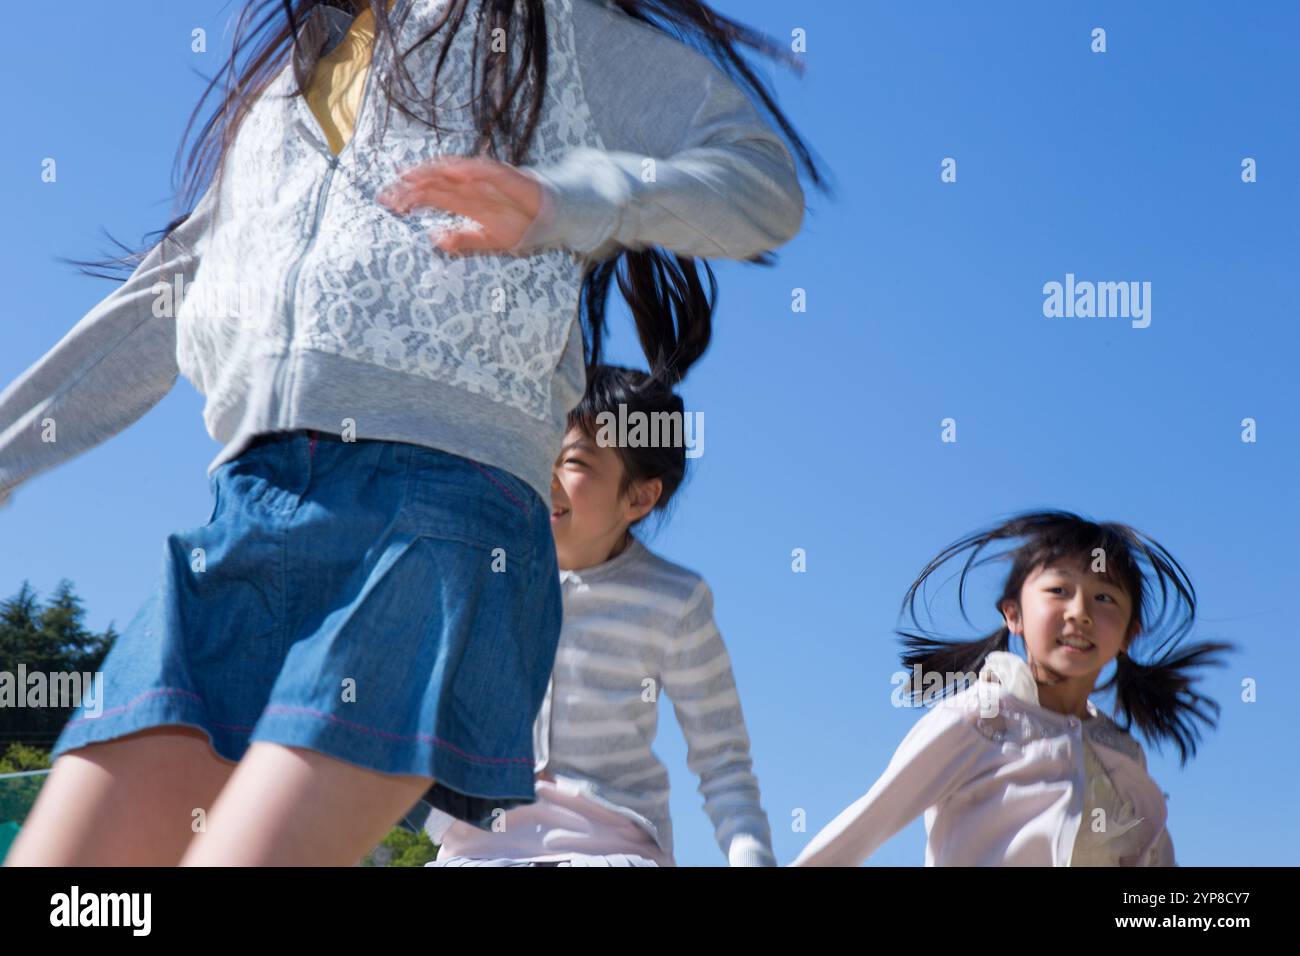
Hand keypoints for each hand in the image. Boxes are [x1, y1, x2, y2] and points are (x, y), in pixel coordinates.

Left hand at [377, 156, 544, 255]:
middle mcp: (474, 187)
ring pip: (458, 173)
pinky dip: (474, 170)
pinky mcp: (512, 177)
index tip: (386, 201)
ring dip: (435, 173)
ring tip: (412, 176)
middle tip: (388, 191)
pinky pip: (491, 172)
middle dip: (413, 185)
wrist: (553, 217)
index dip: (409, 197)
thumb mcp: (488, 240)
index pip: (432, 195)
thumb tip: (434, 239)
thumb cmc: (521, 226)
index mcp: (466, 200)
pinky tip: (455, 171)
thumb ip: (463, 239)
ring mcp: (491, 180)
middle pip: (437, 181)